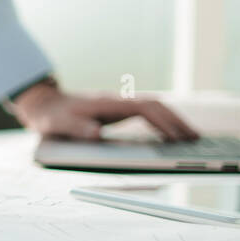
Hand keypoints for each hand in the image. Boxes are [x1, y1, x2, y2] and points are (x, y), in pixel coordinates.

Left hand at [10, 79, 197, 141]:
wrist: (43, 104)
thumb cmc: (51, 116)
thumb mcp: (58, 125)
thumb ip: (76, 129)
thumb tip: (96, 134)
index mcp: (107, 103)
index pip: (144, 109)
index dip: (162, 122)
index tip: (177, 137)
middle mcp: (117, 101)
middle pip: (156, 105)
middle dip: (177, 121)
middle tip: (196, 139)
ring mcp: (119, 105)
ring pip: (154, 108)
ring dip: (173, 121)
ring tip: (192, 138)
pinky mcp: (118, 112)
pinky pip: (147, 114)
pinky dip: (163, 123)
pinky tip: (171, 135)